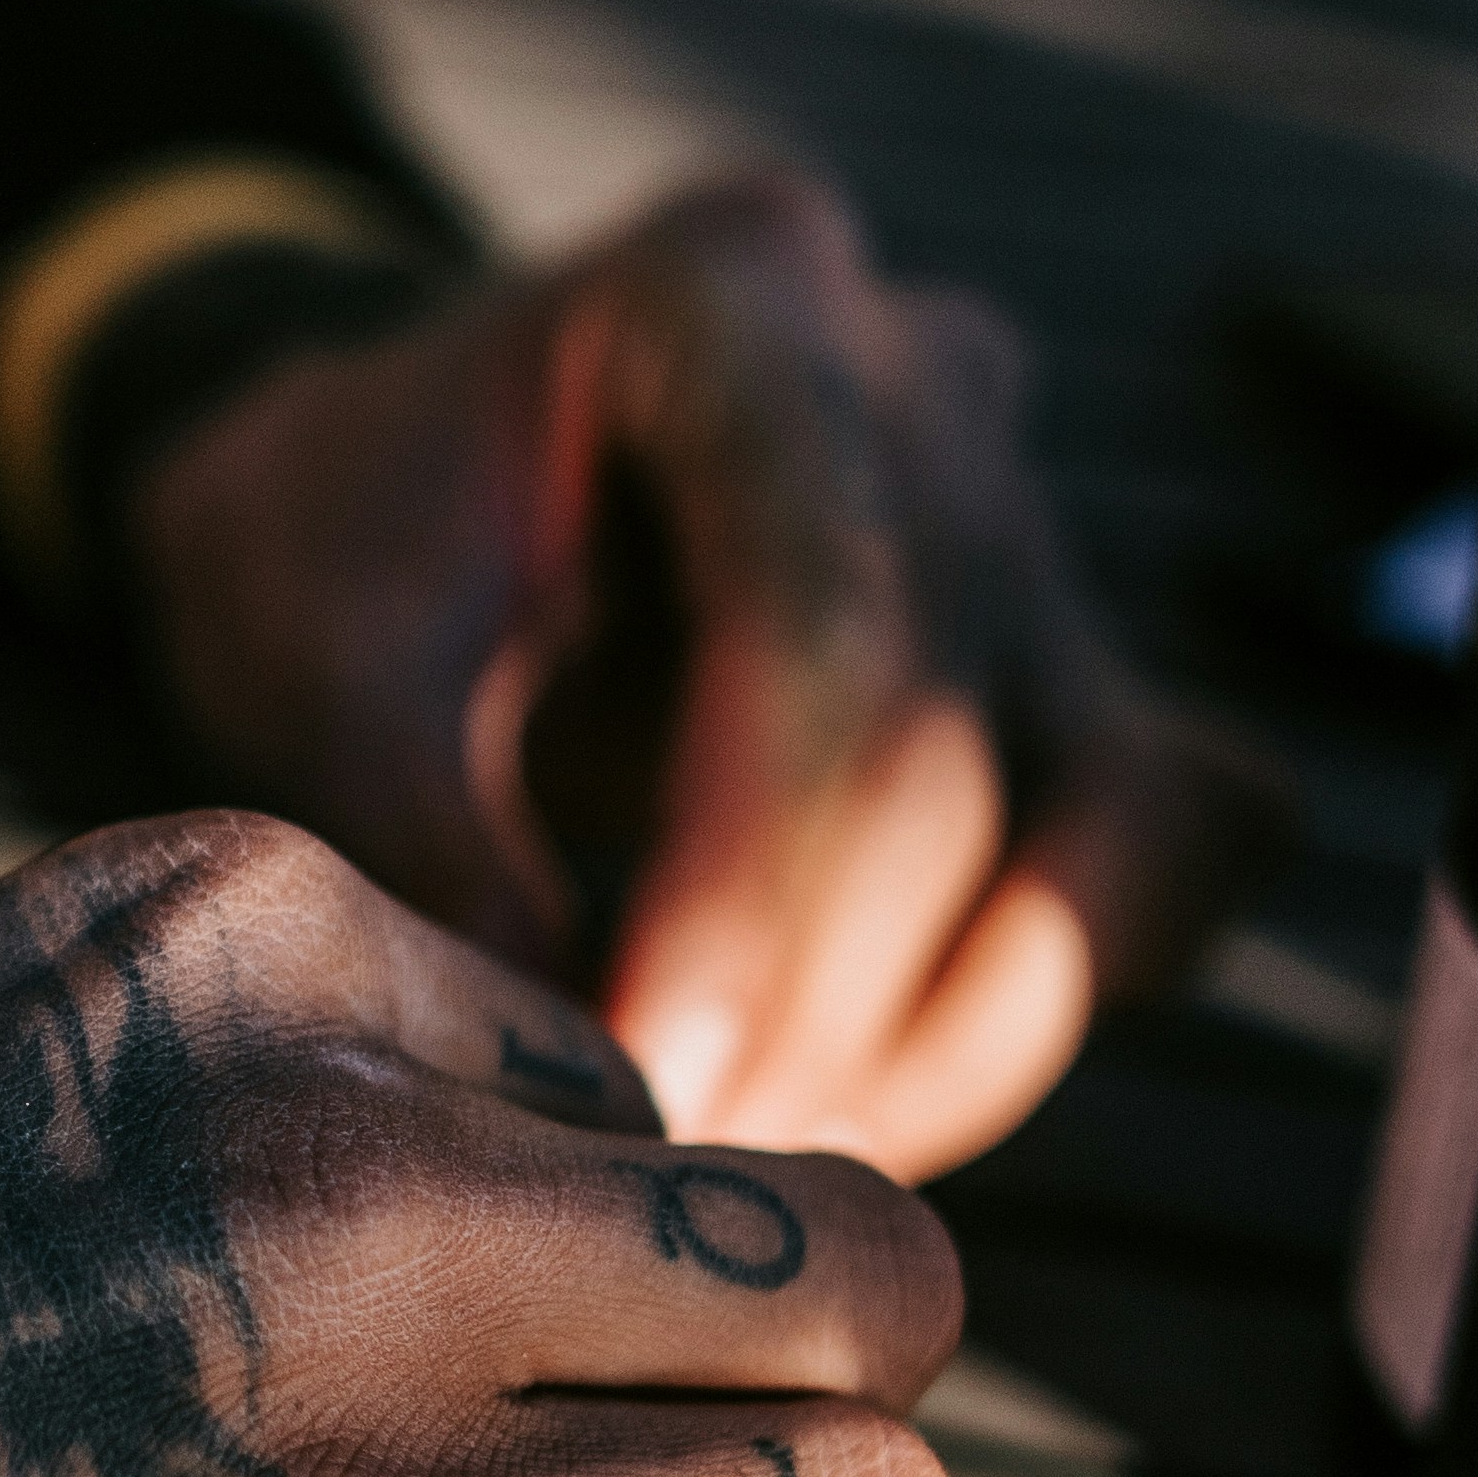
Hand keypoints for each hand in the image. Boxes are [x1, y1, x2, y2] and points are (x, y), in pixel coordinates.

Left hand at [127, 170, 1287, 1179]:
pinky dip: (1031, 1005)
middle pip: (956, 750)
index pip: (818, 619)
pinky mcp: (1082, 678)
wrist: (390, 495)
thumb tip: (593, 1083)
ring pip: (1119, 832)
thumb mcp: (310, 660)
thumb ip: (433, 840)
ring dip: (945, 1048)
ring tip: (747, 1154)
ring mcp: (1033, 535)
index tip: (649, 1077)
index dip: (755, 886)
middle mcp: (928, 392)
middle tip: (665, 1175)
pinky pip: (1168, 866)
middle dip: (818, 1010)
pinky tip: (850, 1092)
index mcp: (727, 301)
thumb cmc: (336, 548)